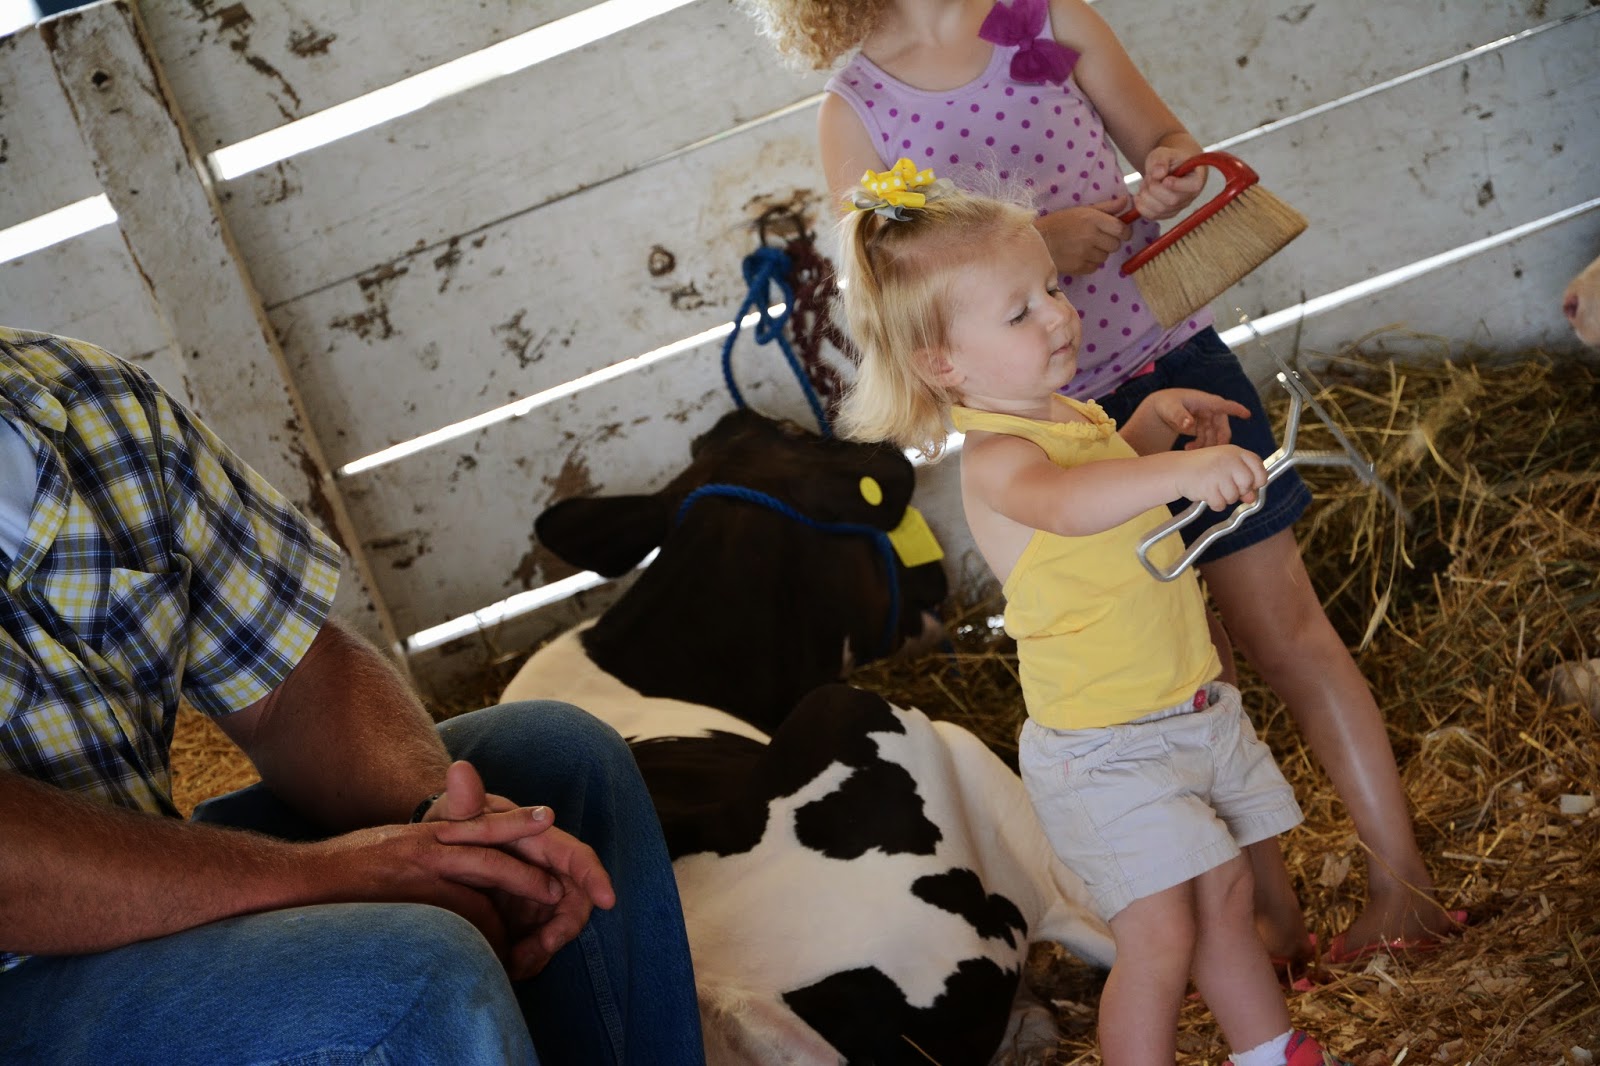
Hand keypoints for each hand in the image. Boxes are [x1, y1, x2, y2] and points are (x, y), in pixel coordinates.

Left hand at [427, 761, 615, 978]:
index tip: (608, 900)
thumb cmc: (456, 823)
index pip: (577, 857)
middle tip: (539, 950)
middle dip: (564, 928)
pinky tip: (509, 967)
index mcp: (541, 841)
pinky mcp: (527, 918)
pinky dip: (529, 957)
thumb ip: (463, 799)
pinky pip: (539, 943)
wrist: (442, 848)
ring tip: (516, 964)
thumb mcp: (458, 812)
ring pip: (558, 927)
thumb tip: (459, 769)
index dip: (595, 877)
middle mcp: (548, 869)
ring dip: (543, 948)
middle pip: (576, 901)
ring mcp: (540, 895)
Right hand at [1036, 195, 1131, 274]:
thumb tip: (1126, 201)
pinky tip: (1079, 256)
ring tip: (1085, 247)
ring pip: (1105, 257)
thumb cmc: (1058, 223)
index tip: (1121, 233)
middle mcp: (1091, 236)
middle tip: (1097, 239)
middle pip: (1116, 245)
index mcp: (1093, 219)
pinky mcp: (1079, 267)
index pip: (1121, 229)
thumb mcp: (1081, 210)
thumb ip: (1106, 207)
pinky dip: (1090, 263)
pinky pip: (1095, 267)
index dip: (1125, 232)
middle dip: (1109, 242)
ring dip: (1099, 253)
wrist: (1036, 242)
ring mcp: (1085, 253)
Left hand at [1132, 147, 1205, 221]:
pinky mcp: (1166, 214)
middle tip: (1150, 176)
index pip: (1193, 187)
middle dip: (1155, 188)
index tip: (1165, 179)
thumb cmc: (1170, 160)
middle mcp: (1190, 196)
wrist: (1168, 168)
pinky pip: (1152, 215)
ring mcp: (1178, 208)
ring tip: (1146, 183)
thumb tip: (1158, 174)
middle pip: (1172, 201)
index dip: (1177, 185)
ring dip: (1146, 195)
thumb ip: (1161, 160)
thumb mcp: (1164, 153)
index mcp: (1196, 179)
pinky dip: (1141, 205)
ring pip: (1160, 210)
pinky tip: (1140, 194)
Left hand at [1142, 388, 1250, 448]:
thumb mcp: (1170, 408)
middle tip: (1210, 453)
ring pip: (1215, 436)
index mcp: (1205, 401)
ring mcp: (1209, 419)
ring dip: (1206, 445)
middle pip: (1222, 428)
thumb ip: (1179, 415)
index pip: (1223, 405)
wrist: (1161, 409)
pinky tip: (1189, 448)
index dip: (1236, 409)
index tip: (1247, 414)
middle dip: (1218, 442)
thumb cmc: (1167, 404)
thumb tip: (1189, 423)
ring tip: (1189, 449)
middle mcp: (1211, 410)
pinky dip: (1201, 446)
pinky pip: (1208, 439)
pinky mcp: (1204, 427)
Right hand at [1176, 445, 1267, 511]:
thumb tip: (1252, 498)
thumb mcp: (1226, 468)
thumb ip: (1241, 480)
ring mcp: (1218, 473)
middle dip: (1239, 491)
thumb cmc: (1204, 468)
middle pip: (1248, 484)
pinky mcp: (1208, 487)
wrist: (1178, 469)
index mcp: (1235, 452)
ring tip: (1213, 488)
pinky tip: (1207, 494)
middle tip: (1227, 487)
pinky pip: (1220, 504)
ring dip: (1224, 498)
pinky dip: (1215, 504)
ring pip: (1233, 497)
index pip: (1259, 467)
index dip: (1258, 480)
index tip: (1252, 484)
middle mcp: (1229, 460)